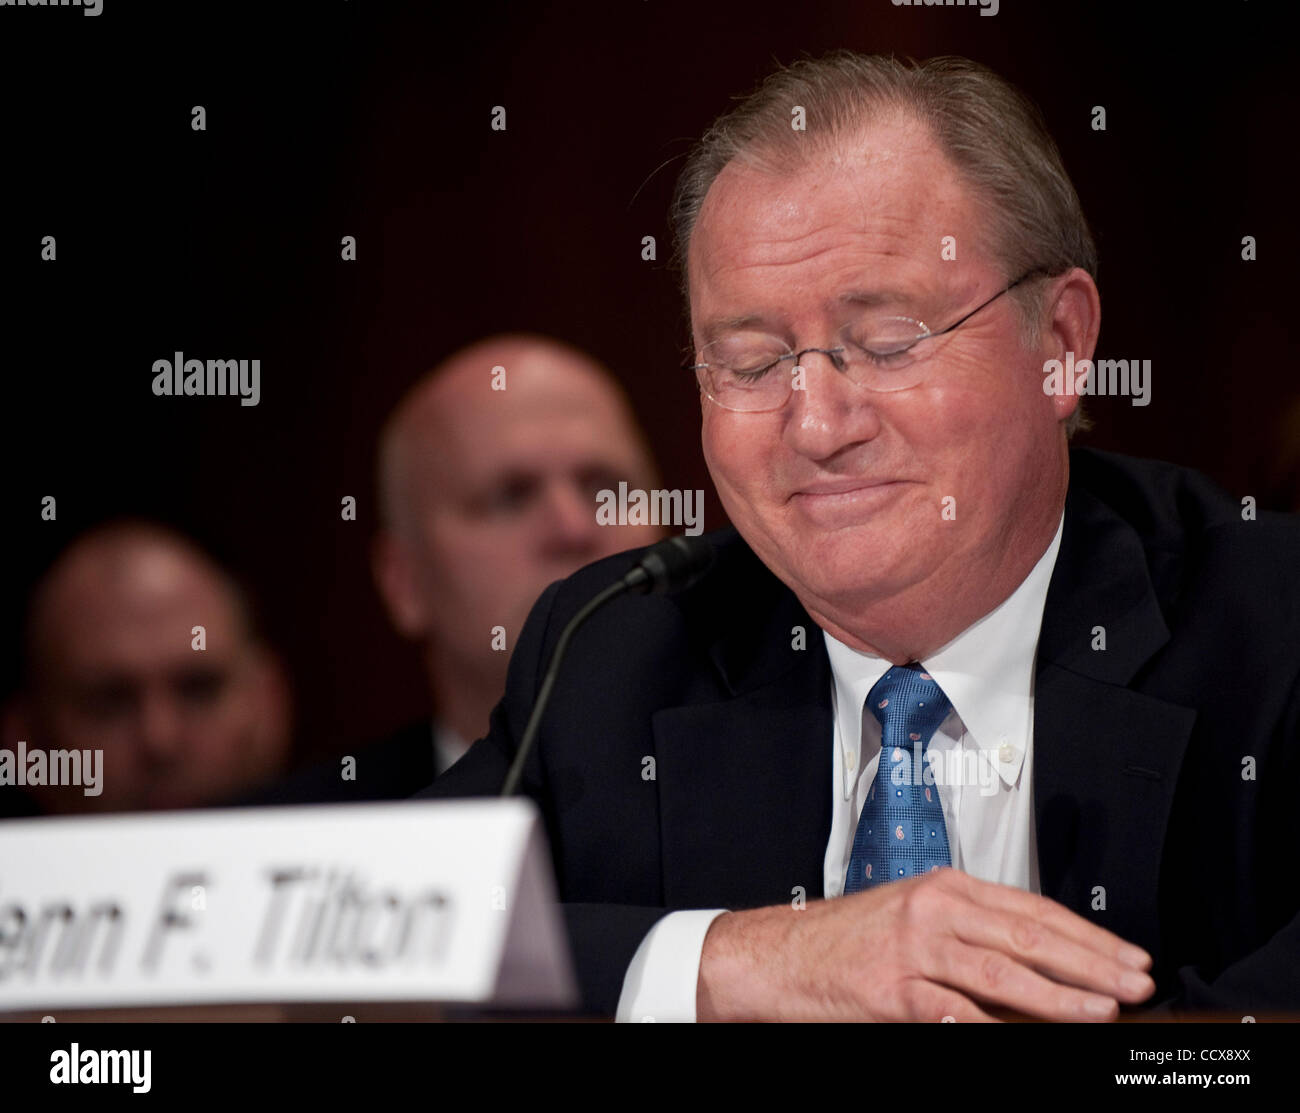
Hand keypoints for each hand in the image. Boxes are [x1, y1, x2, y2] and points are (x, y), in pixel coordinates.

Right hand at [696, 868, 1154, 1020]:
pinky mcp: (894, 990)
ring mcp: (913, 950)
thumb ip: (974, 934)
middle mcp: (934, 911)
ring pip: (1001, 972)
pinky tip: (1026, 1035)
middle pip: (1028, 937)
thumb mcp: (915, 918)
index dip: (1087, 936)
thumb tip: (1045, 970)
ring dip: (1058, 997)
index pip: (1033, 910)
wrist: (782, 954)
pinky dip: (995, 1026)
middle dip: (1089, 964)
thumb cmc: (848, 938)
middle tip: (1133, 983)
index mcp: (945, 888)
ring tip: (1100, 1011)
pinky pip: (956, 1012)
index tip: (1126, 957)